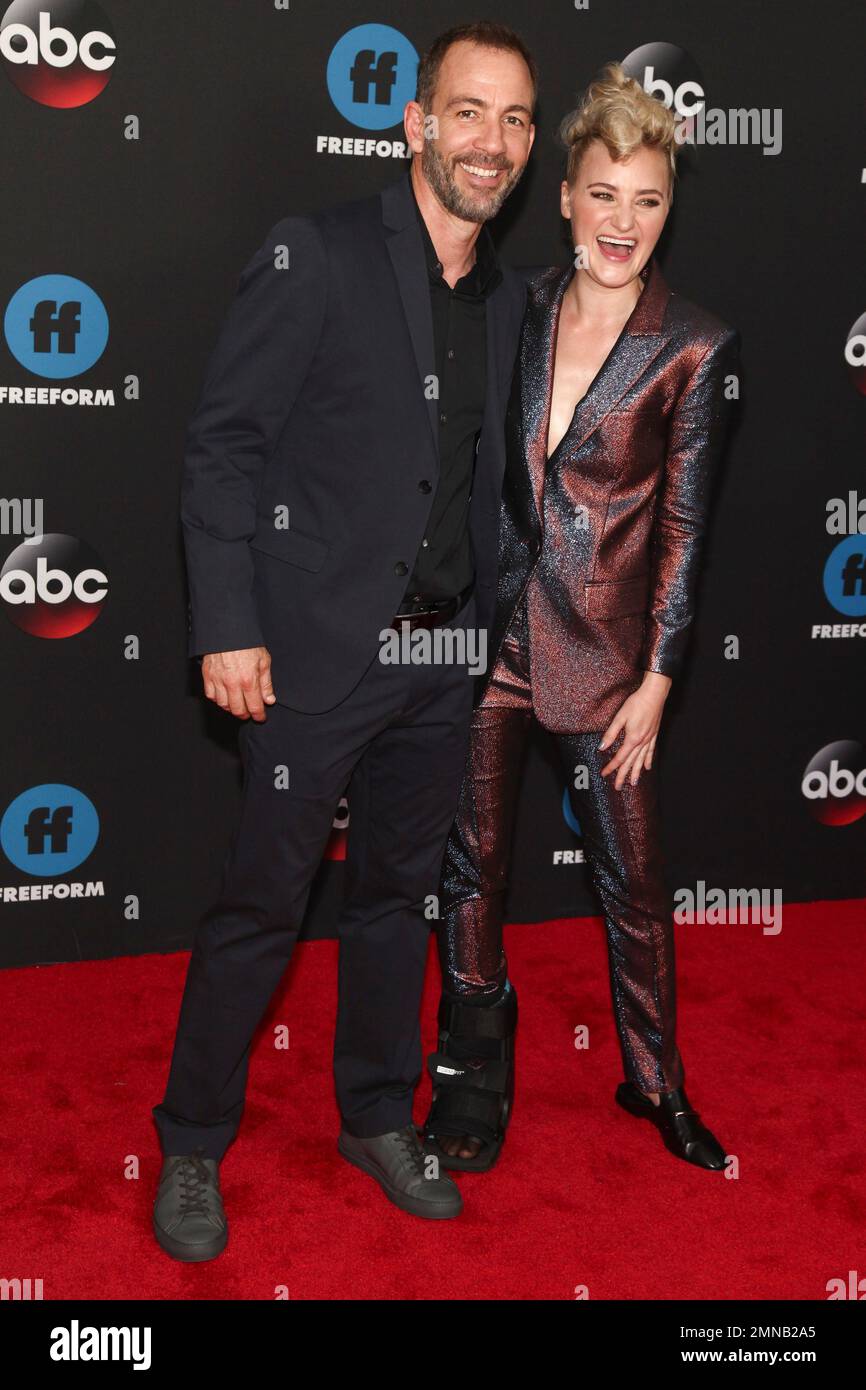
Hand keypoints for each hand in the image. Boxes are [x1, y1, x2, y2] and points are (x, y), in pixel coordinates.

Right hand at [201, 646, 274, 720]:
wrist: (228, 629)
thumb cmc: (247, 643)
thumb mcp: (264, 660)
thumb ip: (266, 683)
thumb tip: (269, 700)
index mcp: (249, 680)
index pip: (254, 706)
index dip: (259, 715)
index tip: (261, 717)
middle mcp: (232, 683)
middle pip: (238, 710)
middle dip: (245, 715)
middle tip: (249, 713)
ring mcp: (218, 680)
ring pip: (223, 705)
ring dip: (231, 708)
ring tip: (237, 705)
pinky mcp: (207, 675)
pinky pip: (211, 695)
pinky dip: (218, 699)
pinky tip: (224, 696)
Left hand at [598, 671, 671, 788]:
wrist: (654, 695)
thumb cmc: (636, 703)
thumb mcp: (620, 717)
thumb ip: (611, 734)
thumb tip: (602, 747)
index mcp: (632, 739)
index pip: (619, 758)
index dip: (611, 767)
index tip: (604, 774)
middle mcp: (642, 742)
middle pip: (631, 763)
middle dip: (623, 775)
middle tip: (618, 787)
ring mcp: (649, 739)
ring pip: (641, 760)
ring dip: (636, 772)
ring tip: (633, 783)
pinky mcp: (654, 735)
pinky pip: (651, 752)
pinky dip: (648, 761)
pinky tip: (647, 768)